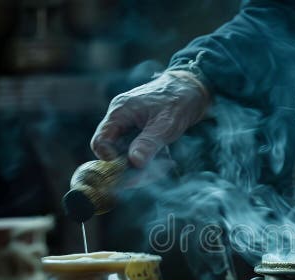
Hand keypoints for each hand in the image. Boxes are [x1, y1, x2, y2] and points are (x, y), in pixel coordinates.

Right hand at [90, 70, 210, 167]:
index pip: (100, 141)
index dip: (110, 159)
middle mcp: (121, 118)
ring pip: (127, 152)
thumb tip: (134, 162)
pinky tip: (166, 161)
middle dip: (129, 166)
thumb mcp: (166, 124)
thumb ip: (148, 143)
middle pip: (113, 150)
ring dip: (142, 164)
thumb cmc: (179, 100)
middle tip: (148, 176)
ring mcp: (130, 124)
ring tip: (163, 167)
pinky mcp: (141, 130)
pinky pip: (139, 149)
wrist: (194, 88)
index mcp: (120, 112)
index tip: (130, 168)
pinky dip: (150, 158)